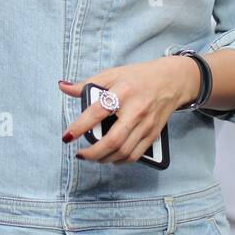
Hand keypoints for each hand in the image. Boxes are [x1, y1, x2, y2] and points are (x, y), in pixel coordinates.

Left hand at [58, 57, 197, 163]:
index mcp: (122, 91)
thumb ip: (87, 83)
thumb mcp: (112, 74)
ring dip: (104, 159)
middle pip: (113, 140)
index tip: (67, 137)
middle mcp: (135, 109)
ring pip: (124, 151)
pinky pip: (136, 154)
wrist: (172, 80)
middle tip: (80, 154)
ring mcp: (146, 124)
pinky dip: (120, 161)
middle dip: (92, 152)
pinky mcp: (154, 134)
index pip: (97, 112)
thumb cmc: (138, 77)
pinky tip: (110, 158)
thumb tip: (62, 87)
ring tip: (92, 157)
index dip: (80, 126)